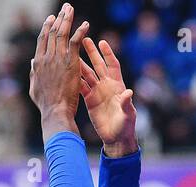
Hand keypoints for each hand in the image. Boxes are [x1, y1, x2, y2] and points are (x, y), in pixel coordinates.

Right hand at [29, 3, 89, 133]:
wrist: (55, 111)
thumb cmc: (46, 104)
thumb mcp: (34, 88)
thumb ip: (33, 73)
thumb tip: (33, 61)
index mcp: (37, 63)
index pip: (42, 39)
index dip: (47, 27)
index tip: (51, 19)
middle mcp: (46, 57)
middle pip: (52, 32)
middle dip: (58, 18)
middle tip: (64, 8)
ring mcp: (58, 58)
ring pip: (62, 33)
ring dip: (67, 19)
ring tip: (71, 9)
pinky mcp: (71, 62)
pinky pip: (76, 41)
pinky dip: (80, 31)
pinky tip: (86, 24)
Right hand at [79, 37, 136, 156]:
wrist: (116, 138)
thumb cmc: (126, 125)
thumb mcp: (128, 114)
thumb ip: (127, 103)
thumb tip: (128, 92)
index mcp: (117, 86)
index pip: (113, 65)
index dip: (108, 54)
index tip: (102, 42)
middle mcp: (107, 86)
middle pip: (98, 65)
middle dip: (92, 53)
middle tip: (84, 39)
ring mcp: (97, 93)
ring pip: (87, 75)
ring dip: (80, 64)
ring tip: (71, 52)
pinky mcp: (90, 101)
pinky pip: (81, 88)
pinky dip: (75, 80)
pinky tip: (67, 73)